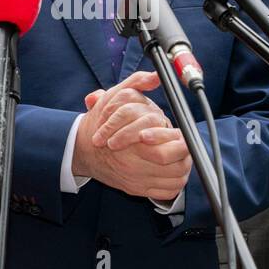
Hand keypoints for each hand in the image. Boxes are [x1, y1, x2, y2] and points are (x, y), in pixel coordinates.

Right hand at [72, 71, 191, 201]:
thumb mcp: (116, 96)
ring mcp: (137, 181)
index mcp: (137, 144)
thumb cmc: (100, 123)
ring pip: (174, 181)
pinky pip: (164, 192)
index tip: (182, 136)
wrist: (81, 151)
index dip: (183, 143)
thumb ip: (136, 82)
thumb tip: (155, 76)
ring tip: (182, 158)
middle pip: (177, 167)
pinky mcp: (137, 191)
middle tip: (185, 147)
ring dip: (183, 170)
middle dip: (186, 157)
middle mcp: (137, 167)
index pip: (174, 149)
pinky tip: (173, 173)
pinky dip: (173, 185)